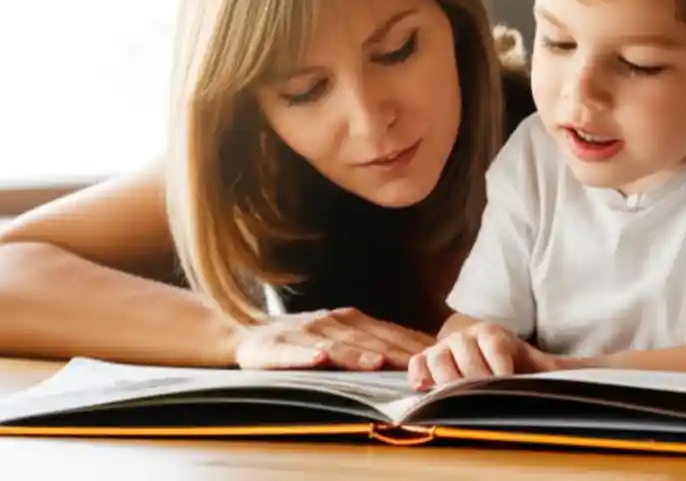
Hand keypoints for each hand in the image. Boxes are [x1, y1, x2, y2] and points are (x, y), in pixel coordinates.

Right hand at [234, 307, 434, 370]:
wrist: (247, 332)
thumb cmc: (302, 339)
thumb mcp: (340, 334)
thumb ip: (372, 340)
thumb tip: (419, 353)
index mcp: (350, 319)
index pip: (389, 333)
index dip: (413, 345)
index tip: (438, 356)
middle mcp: (332, 321)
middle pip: (369, 340)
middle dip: (395, 353)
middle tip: (420, 366)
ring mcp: (305, 332)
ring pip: (335, 346)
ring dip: (356, 354)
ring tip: (376, 363)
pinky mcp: (277, 346)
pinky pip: (293, 353)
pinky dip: (306, 355)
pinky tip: (318, 358)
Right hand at [407, 321, 558, 389]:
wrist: (508, 368)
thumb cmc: (526, 372)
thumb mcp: (541, 367)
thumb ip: (555, 367)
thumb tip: (574, 374)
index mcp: (493, 332)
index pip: (493, 343)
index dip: (498, 366)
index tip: (506, 381)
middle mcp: (467, 334)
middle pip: (463, 351)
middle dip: (473, 375)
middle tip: (483, 391)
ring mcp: (446, 346)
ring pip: (438, 357)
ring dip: (447, 378)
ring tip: (459, 393)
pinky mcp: (431, 361)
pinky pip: (418, 364)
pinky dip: (419, 375)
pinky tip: (426, 388)